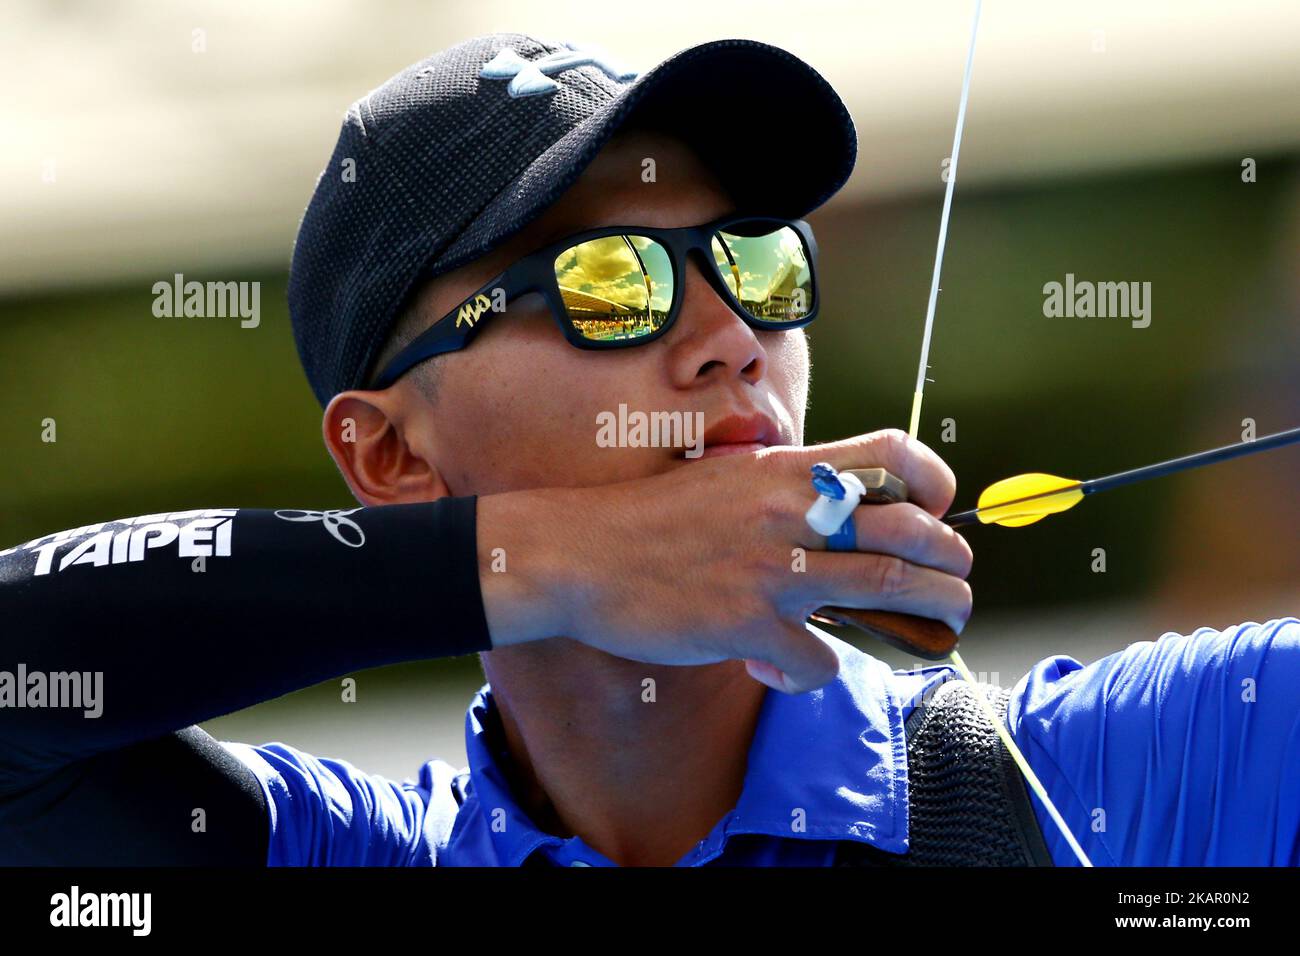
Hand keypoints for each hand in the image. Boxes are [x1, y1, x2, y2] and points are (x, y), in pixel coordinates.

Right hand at [476, 429, 971, 692]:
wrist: (580, 554)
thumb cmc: (648, 520)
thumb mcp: (724, 480)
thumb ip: (783, 491)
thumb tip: (834, 516)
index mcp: (787, 471)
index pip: (892, 453)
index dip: (934, 482)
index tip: (939, 511)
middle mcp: (792, 512)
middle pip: (912, 531)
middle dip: (954, 563)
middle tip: (960, 585)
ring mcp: (775, 570)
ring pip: (890, 590)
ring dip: (931, 614)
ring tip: (942, 630)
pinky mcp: (749, 625)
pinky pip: (818, 660)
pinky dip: (816, 674)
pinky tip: (788, 671)